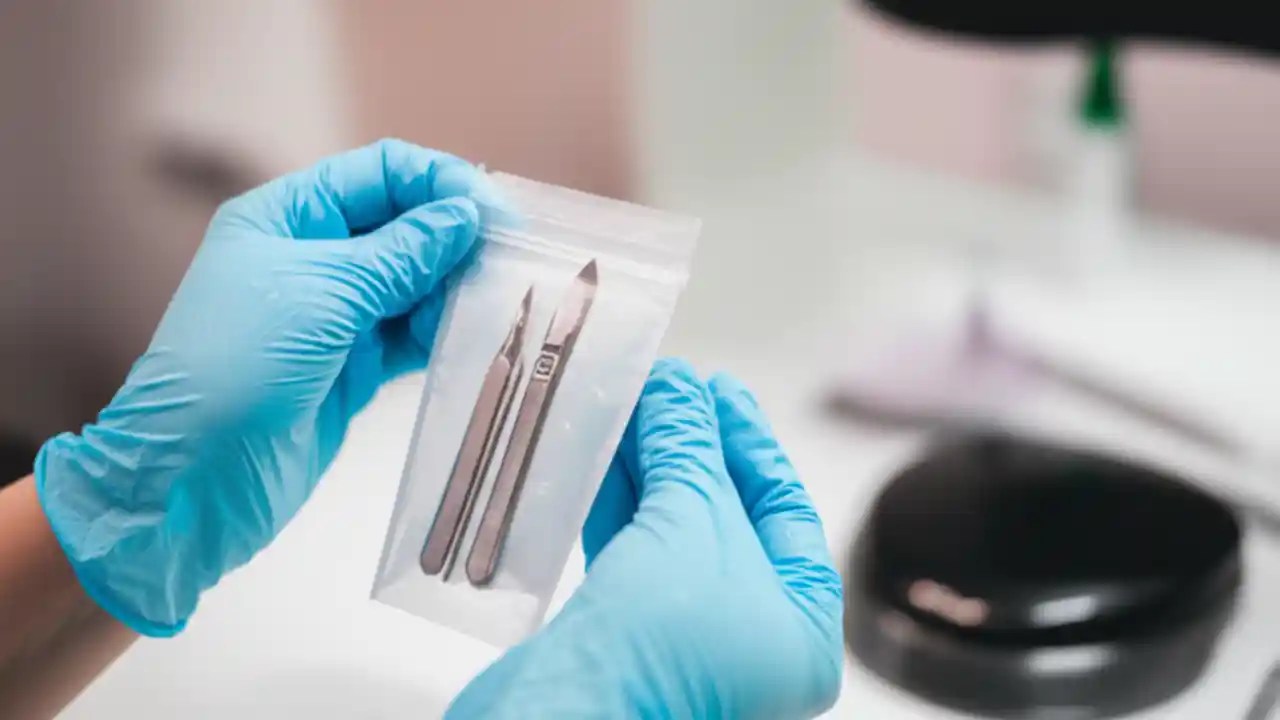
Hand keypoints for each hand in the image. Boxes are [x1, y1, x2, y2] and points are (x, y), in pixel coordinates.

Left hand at [35, 139, 496, 635]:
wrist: (195, 478)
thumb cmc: (239, 364)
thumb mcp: (325, 294)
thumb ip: (402, 254)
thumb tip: (464, 216)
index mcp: (289, 216)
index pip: (379, 173)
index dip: (438, 181)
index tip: (493, 209)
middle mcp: (315, 257)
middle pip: (404, 224)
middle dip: (455, 234)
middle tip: (513, 255)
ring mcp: (337, 315)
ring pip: (415, 282)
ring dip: (455, 286)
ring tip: (500, 296)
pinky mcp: (356, 367)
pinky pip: (412, 335)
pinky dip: (444, 331)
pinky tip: (478, 332)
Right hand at [449, 360, 843, 718]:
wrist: (564, 719)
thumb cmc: (658, 642)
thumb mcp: (690, 522)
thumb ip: (690, 449)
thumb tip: (680, 389)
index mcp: (800, 631)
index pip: (785, 513)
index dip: (749, 443)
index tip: (719, 391)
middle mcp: (748, 641)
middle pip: (723, 518)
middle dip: (691, 448)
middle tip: (670, 388)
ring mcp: (684, 644)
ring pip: (669, 534)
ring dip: (647, 467)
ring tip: (630, 405)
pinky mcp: (624, 641)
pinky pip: (629, 557)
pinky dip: (617, 505)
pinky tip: (601, 455)